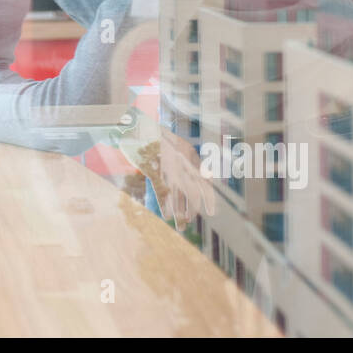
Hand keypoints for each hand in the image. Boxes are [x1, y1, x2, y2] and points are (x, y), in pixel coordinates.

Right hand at [114, 113, 213, 227]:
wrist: (141, 126)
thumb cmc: (161, 137)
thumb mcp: (181, 147)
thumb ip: (194, 162)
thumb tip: (208, 177)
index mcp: (191, 158)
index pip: (204, 182)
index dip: (209, 199)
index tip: (211, 212)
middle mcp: (182, 164)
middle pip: (192, 193)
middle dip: (192, 210)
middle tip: (188, 223)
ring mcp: (168, 168)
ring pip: (178, 195)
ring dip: (180, 212)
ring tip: (181, 226)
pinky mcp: (154, 170)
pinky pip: (161, 191)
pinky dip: (165, 205)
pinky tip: (166, 215)